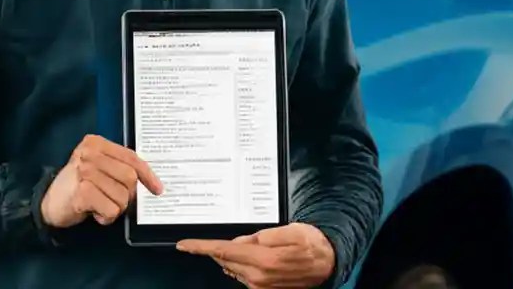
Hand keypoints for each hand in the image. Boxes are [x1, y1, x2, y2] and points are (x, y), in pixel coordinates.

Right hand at [39, 134, 162, 228]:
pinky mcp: (82, 192)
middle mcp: (89, 153)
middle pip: (130, 178)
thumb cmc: (79, 186)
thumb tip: (150, 182)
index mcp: (95, 143)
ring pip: (122, 197)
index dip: (147, 175)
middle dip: (127, 196)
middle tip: (112, 200)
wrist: (50, 203)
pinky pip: (112, 210)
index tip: (157, 189)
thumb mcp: (98, 168)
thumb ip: (119, 168)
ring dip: (115, 208)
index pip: (131, 157)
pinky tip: (93, 212)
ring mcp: (84, 171)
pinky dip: (106, 217)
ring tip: (99, 204)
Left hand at [176, 223, 334, 287]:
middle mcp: (259, 277)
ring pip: (233, 267)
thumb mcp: (290, 230)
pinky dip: (241, 264)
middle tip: (237, 235)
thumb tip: (240, 243)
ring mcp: (261, 286)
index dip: (201, 248)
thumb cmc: (311, 243)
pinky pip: (243, 274)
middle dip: (220, 247)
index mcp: (264, 260)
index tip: (183, 244)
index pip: (223, 252)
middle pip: (225, 259)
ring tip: (254, 245)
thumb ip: (262, 236)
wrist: (328, 263)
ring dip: (233, 256)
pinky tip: (254, 256)